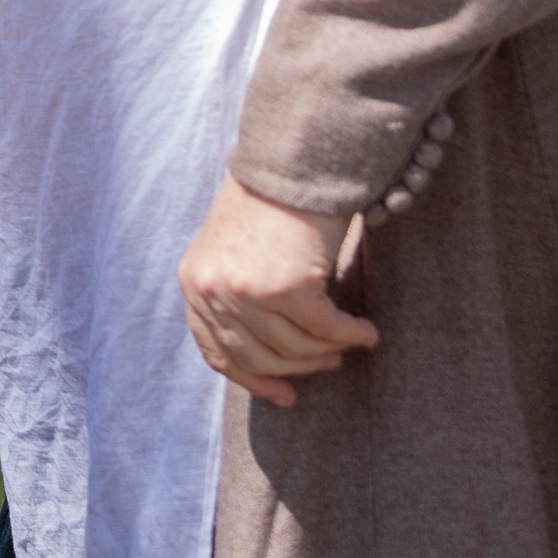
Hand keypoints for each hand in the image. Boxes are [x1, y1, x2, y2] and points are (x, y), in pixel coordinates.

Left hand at [178, 175, 377, 406]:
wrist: (290, 163)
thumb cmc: (266, 202)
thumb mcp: (229, 250)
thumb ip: (232, 294)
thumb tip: (265, 353)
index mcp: (192, 282)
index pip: (216, 350)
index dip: (252, 378)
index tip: (286, 394)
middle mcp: (213, 290)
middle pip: (257, 356)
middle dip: (298, 366)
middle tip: (328, 363)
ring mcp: (247, 292)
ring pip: (296, 347)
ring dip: (329, 349)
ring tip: (351, 342)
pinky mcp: (287, 288)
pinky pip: (326, 329)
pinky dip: (351, 334)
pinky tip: (366, 331)